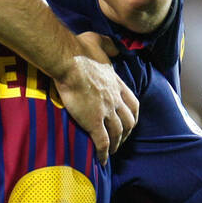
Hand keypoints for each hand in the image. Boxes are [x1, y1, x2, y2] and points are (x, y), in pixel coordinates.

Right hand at [53, 32, 138, 161]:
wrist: (68, 61)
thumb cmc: (79, 50)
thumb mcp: (99, 42)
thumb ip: (109, 45)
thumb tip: (116, 46)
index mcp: (116, 83)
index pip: (133, 103)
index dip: (133, 115)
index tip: (130, 122)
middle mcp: (114, 99)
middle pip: (128, 121)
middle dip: (127, 133)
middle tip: (121, 140)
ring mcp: (105, 111)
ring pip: (117, 133)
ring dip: (116, 145)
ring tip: (112, 152)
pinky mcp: (93, 121)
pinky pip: (103, 142)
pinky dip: (104, 153)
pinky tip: (102, 160)